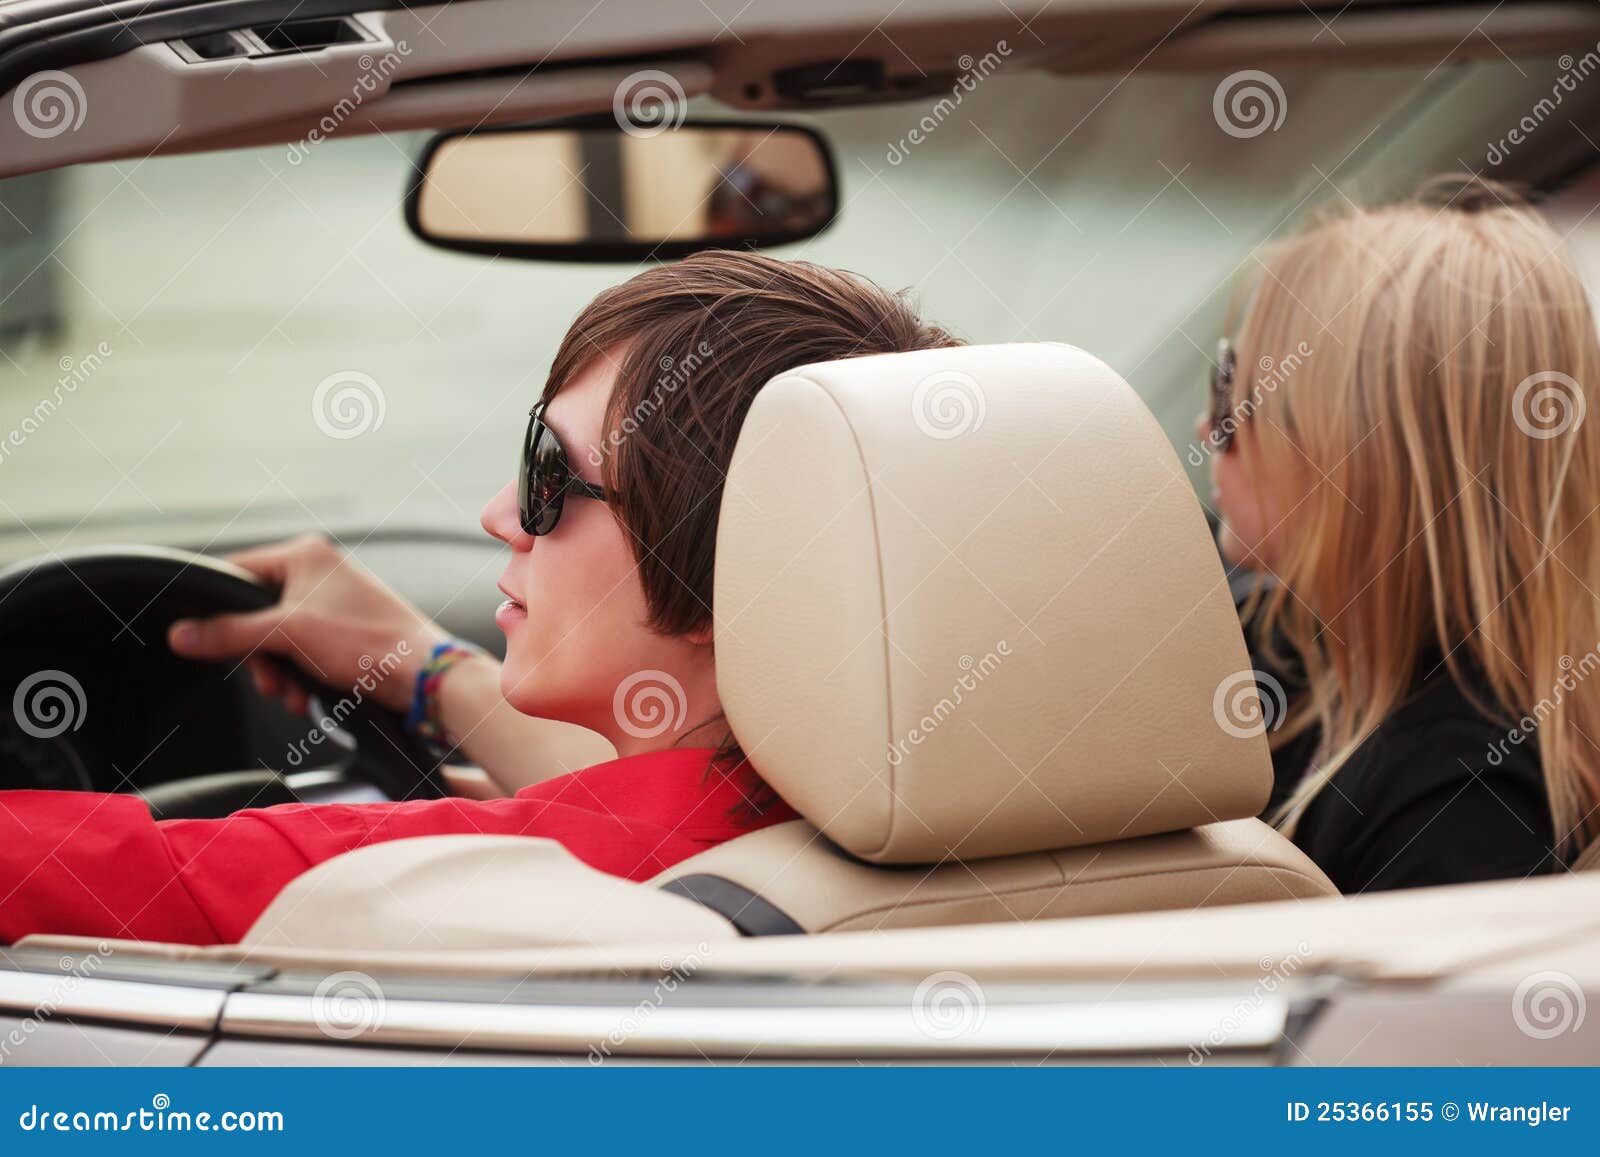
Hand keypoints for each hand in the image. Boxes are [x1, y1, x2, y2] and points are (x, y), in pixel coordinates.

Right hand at [168, 534, 448, 713]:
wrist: (421, 674)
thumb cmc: (367, 642)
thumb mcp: (286, 635)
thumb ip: (229, 633)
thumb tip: (182, 634)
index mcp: (305, 554)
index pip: (237, 570)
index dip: (218, 606)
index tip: (203, 636)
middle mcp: (319, 571)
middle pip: (256, 611)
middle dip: (258, 654)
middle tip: (267, 679)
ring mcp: (333, 601)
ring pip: (279, 636)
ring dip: (279, 671)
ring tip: (291, 693)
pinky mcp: (344, 630)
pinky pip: (304, 649)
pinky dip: (300, 674)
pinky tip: (306, 696)